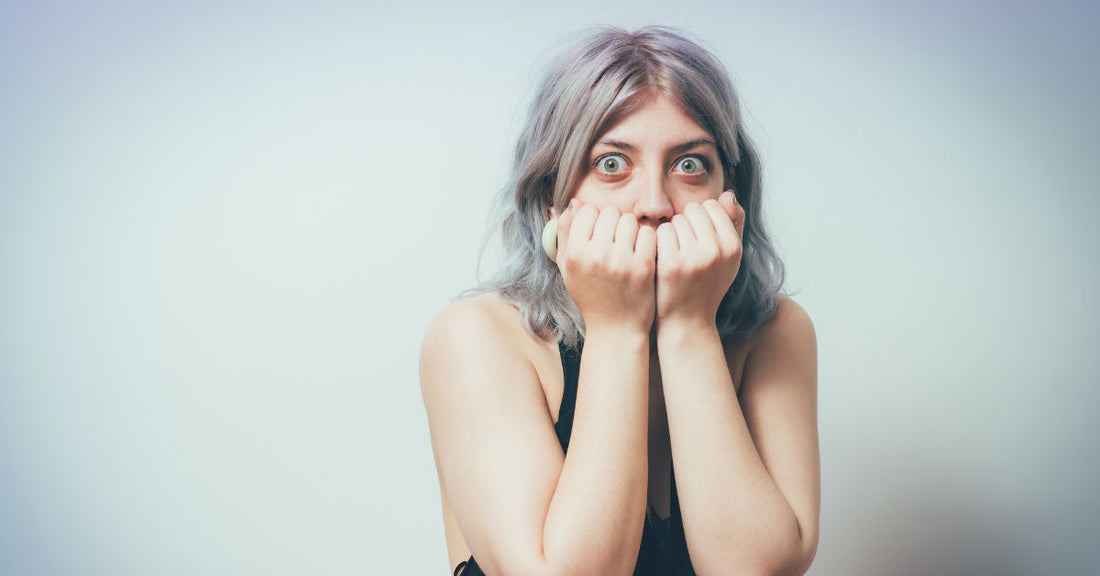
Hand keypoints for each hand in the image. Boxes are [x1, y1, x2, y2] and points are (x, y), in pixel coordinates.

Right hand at [557, 199, 657, 333]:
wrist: (616, 328)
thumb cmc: (591, 296)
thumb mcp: (568, 269)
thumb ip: (566, 234)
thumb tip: (574, 202)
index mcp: (574, 254)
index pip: (586, 211)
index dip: (595, 219)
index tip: (599, 233)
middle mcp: (595, 256)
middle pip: (609, 212)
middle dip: (614, 223)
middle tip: (616, 241)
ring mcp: (620, 261)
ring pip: (629, 220)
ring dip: (632, 229)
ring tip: (629, 246)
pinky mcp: (643, 266)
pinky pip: (648, 233)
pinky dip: (647, 240)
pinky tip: (642, 252)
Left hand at [655, 190, 743, 328]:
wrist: (687, 322)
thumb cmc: (706, 286)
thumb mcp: (728, 259)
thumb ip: (732, 225)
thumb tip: (728, 193)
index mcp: (733, 247)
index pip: (712, 206)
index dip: (700, 218)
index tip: (696, 237)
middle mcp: (717, 250)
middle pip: (693, 210)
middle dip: (685, 223)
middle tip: (683, 247)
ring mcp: (694, 257)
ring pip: (675, 220)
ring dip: (671, 232)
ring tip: (674, 254)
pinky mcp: (671, 264)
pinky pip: (662, 232)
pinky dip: (658, 242)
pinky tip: (662, 258)